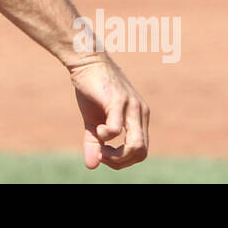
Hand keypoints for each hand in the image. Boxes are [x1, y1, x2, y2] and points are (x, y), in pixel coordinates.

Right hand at [68, 54, 149, 170]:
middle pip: (141, 152)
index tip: (102, 155)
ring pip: (136, 145)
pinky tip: (97, 129)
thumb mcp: (92, 121)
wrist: (86, 60)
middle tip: (101, 155)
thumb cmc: (92, 89)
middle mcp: (140, 113)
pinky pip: (116, 129)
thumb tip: (91, 166)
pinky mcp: (118, 101)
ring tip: (100, 149)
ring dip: (116, 155)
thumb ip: (95, 143)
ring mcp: (131, 106)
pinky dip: (105, 136)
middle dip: (120, 162)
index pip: (140, 150)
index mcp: (139, 117)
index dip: (122, 160)